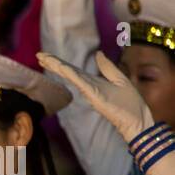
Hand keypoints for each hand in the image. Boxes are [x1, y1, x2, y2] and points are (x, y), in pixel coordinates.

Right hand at [37, 50, 152, 142]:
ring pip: (70, 75)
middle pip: (67, 71)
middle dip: (52, 63)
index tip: (45, 56)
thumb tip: (98, 53)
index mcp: (92, 81)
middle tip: (38, 55)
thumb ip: (107, 67)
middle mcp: (87, 85)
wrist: (136, 120)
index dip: (59, 62)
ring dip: (57, 66)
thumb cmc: (129, 104)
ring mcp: (89, 90)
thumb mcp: (119, 79)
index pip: (72, 69)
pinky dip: (71, 74)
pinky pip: (81, 81)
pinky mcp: (94, 95)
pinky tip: (62, 67)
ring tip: (42, 59)